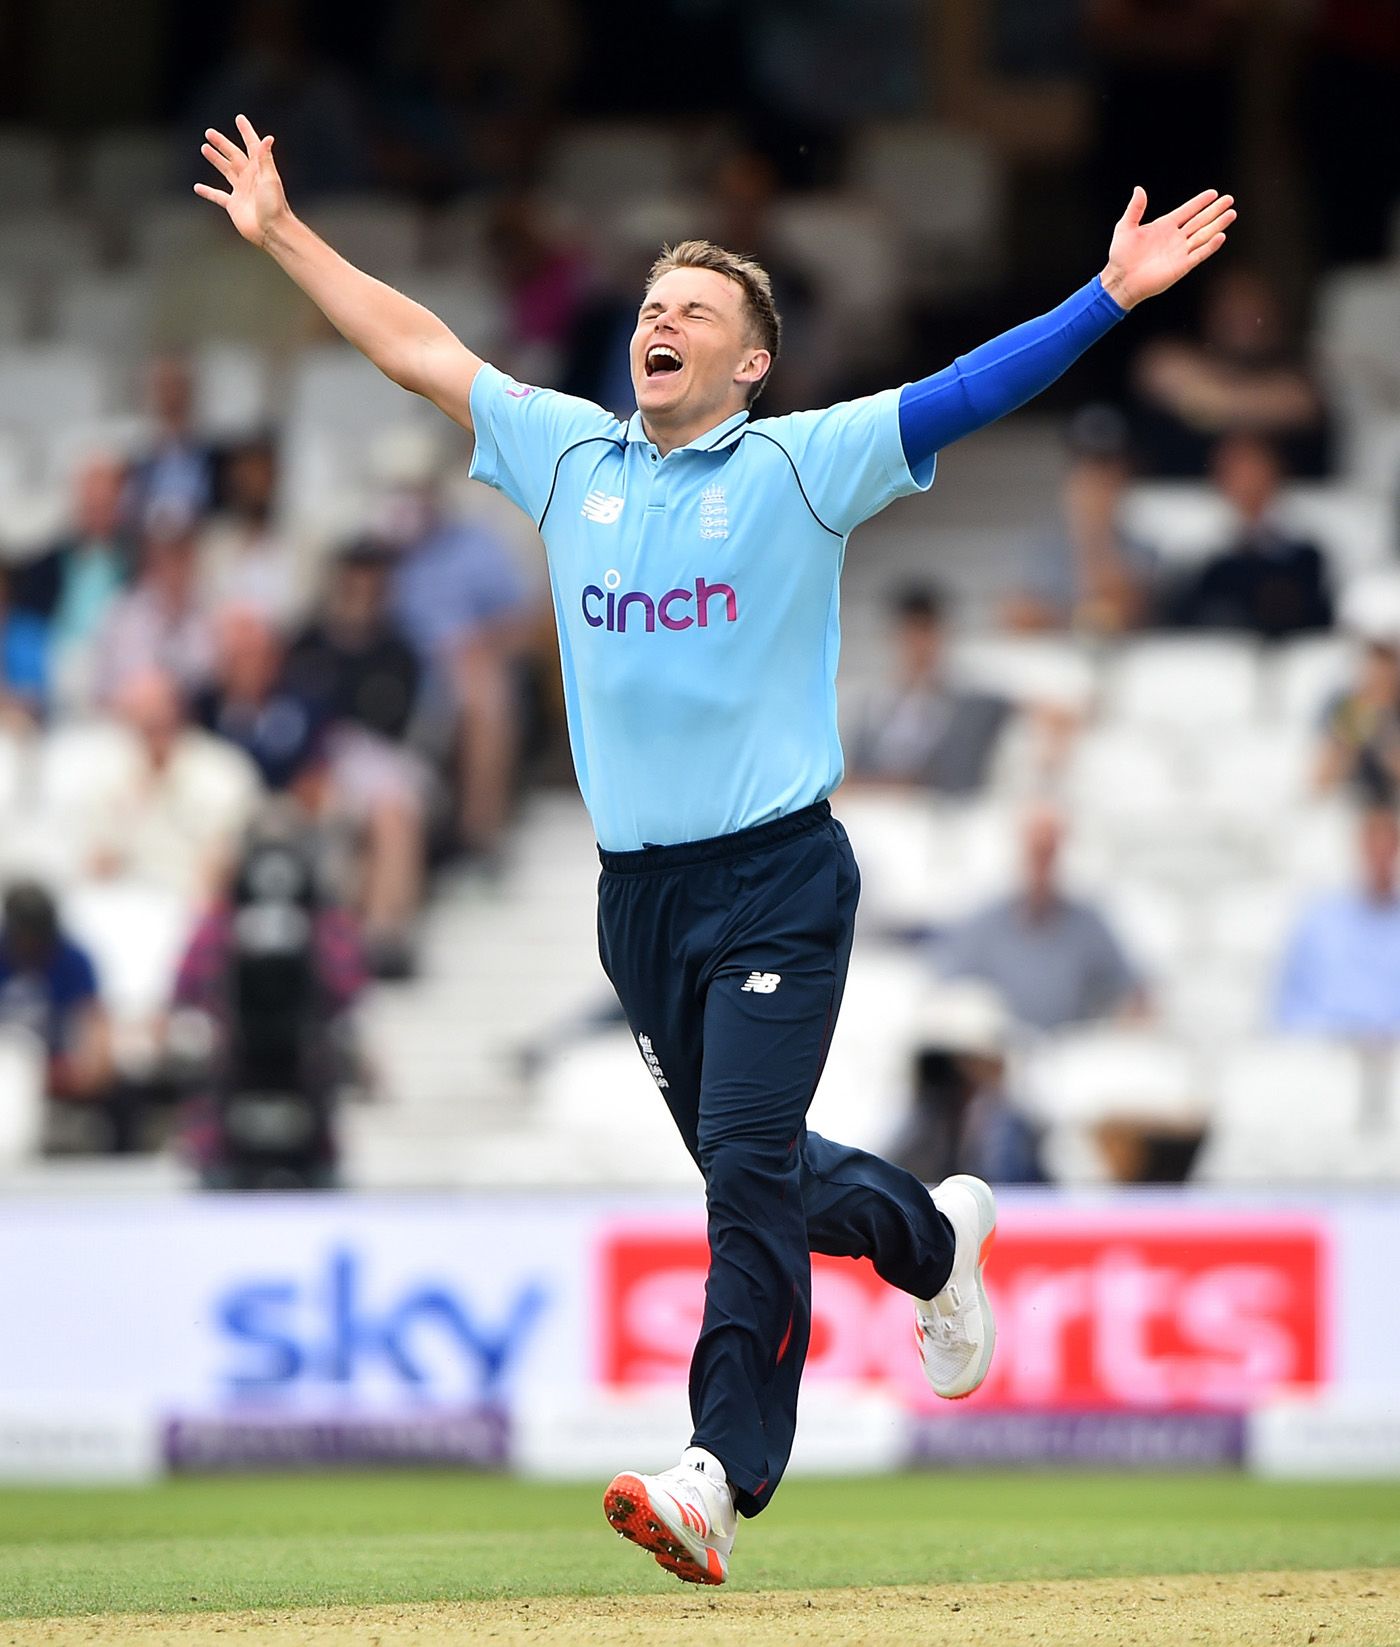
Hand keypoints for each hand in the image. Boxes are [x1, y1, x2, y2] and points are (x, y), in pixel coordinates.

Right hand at [194, 114, 289, 246]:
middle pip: (233, 156)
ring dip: (215, 160)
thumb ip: (266, 159)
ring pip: (225, 171)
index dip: (246, 132)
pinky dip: (208, 192)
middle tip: (209, 132)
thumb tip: (268, 138)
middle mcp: (249, 178)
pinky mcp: (234, 205)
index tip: (239, 118)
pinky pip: (218, 196)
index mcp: (259, 169)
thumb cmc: (274, 205)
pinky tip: (197, 187)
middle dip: (222, 144)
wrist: (272, 230)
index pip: (252, 146)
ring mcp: (241, 191)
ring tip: (204, 148)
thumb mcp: (270, 179)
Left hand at [1099, 186, 1235, 309]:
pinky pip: (1199, 254)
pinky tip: (1220, 236)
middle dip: (1214, 210)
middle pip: (1200, 221)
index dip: (1199, 202)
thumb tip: (1139, 189)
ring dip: (1217, 225)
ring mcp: (1179, 252)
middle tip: (1229, 200)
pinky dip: (1210, 246)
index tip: (1213, 193)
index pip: (1187, 211)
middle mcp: (1175, 238)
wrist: (1120, 279)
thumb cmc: (1120, 255)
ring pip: (1203, 235)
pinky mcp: (1181, 266)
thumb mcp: (1125, 227)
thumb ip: (1135, 209)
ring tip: (1231, 214)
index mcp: (1164, 226)